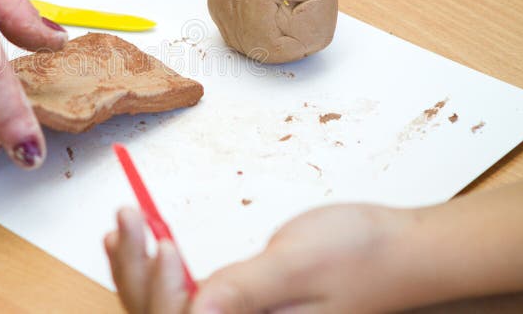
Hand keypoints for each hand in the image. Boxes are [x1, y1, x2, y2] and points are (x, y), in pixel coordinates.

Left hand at [105, 204, 415, 312]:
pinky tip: (142, 242)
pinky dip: (156, 269)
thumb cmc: (362, 256)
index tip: (160, 239)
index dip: (162, 290)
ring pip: (167, 310)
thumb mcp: (300, 264)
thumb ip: (245, 290)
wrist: (401, 251)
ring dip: (139, 269)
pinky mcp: (236, 308)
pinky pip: (185, 298)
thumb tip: (196, 309)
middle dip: (138, 273)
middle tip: (127, 217)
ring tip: (121, 225)